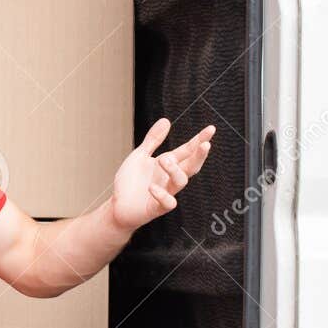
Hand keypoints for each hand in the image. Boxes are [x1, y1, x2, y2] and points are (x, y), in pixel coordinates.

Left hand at [110, 117, 215, 232]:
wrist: (117, 206)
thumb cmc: (129, 182)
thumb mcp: (139, 156)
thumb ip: (153, 140)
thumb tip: (166, 120)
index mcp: (168, 164)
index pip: (188, 150)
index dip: (199, 140)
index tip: (211, 128)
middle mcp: (170, 178)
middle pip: (192, 166)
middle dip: (199, 155)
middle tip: (205, 144)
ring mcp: (166, 192)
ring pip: (181, 181)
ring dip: (175, 169)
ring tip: (163, 160)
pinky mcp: (157, 207)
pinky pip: (168, 203)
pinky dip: (162, 194)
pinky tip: (152, 187)